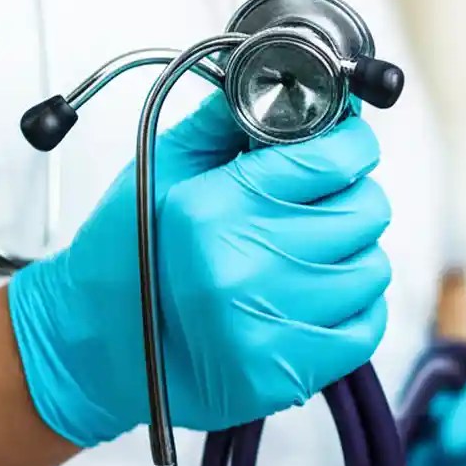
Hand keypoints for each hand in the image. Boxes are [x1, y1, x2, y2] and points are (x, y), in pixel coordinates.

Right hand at [9, 93, 391, 446]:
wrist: (93, 347)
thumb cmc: (127, 255)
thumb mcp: (160, 169)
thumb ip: (226, 122)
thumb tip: (293, 91)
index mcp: (214, 209)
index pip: (333, 158)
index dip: (352, 144)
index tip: (348, 145)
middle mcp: (245, 268)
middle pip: (366, 211)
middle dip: (352, 197)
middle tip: (322, 203)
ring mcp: (269, 327)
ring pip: (372, 267)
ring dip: (352, 254)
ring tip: (310, 255)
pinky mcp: (285, 375)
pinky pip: (367, 327)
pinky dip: (353, 308)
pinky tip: (315, 298)